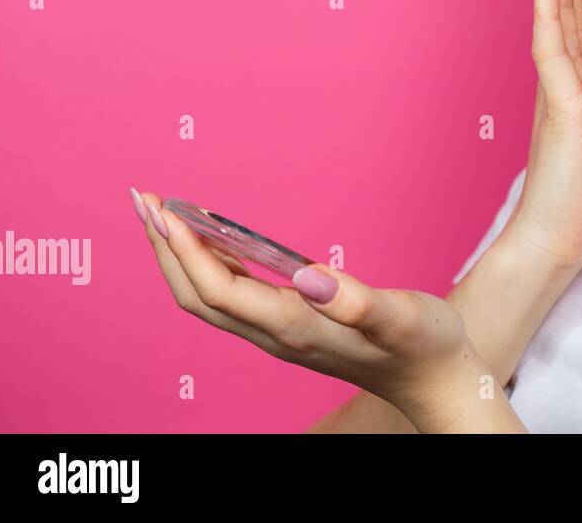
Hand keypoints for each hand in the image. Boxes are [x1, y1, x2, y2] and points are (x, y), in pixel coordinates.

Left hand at [131, 188, 492, 431]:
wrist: (437, 381)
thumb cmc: (424, 346)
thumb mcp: (402, 319)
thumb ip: (358, 302)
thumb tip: (309, 277)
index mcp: (296, 328)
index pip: (219, 291)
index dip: (186, 251)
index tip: (166, 210)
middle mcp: (278, 335)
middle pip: (198, 296)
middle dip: (165, 249)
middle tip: (144, 199)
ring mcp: (282, 333)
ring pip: (211, 297)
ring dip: (181, 256)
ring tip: (166, 214)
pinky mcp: (292, 326)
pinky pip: (234, 296)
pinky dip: (212, 263)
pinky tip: (214, 240)